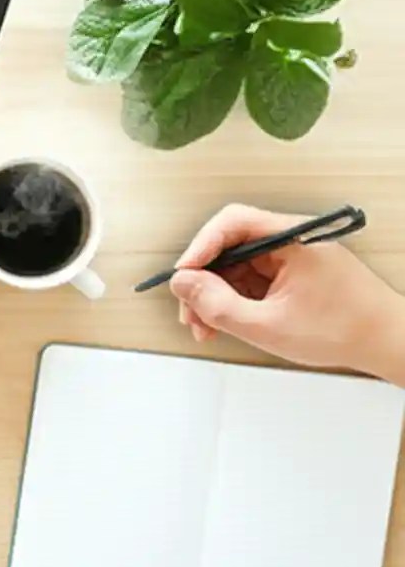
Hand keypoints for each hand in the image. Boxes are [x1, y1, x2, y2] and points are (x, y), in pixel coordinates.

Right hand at [171, 204, 404, 382]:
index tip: (182, 277)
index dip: (200, 248)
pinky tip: (225, 323)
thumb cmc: (344, 331)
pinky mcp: (293, 273)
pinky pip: (252, 279)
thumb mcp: (267, 325)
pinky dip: (235, 300)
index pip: (232, 223)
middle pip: (229, 247)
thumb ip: (217, 304)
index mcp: (290, 238)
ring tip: (206, 328)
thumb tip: (182, 283)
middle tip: (189, 313)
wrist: (388, 343)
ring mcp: (291, 257)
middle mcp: (290, 240)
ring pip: (237, 267)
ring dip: (216, 295)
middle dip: (203, 281)